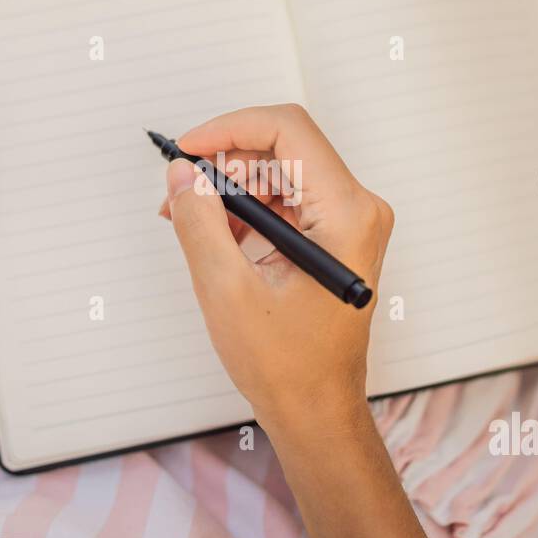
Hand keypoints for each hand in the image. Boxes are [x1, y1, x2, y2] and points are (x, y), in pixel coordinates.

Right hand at [161, 104, 392, 436]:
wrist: (317, 409)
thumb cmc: (287, 364)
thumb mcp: (227, 290)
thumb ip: (199, 223)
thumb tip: (181, 174)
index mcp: (347, 215)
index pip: (288, 130)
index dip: (230, 128)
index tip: (187, 150)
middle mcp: (358, 209)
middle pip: (284, 148)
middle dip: (225, 162)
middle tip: (178, 191)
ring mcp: (350, 222)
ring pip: (281, 172)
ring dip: (231, 188)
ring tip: (189, 221)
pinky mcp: (336, 236)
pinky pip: (286, 199)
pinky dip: (247, 209)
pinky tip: (215, 236)